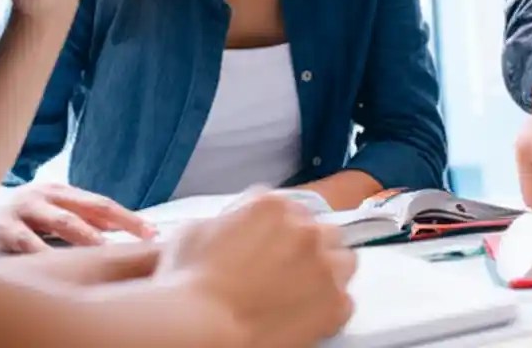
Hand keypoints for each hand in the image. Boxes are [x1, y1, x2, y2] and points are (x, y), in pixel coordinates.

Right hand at [0, 183, 157, 253]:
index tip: (152, 230)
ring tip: (104, 246)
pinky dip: (44, 252)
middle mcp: (45, 196)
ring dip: (85, 234)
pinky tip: (58, 263)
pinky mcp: (2, 229)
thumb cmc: (18, 219)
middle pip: (90, 208)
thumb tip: (121, 231)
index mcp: (60, 191)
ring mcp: (24, 210)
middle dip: (120, 221)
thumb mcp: (49, 213)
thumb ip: (80, 220)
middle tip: (142, 235)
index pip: (102, 204)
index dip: (128, 217)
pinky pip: (27, 241)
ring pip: (61, 221)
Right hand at [159, 192, 355, 346]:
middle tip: (285, 269)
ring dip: (328, 271)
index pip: (285, 207)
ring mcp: (324, 265)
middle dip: (306, 246)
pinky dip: (329, 308)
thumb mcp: (194, 231)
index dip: (275, 230)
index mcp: (271, 205)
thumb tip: (229, 228)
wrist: (200, 326)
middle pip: (320, 230)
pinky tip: (307, 317)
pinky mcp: (335, 302)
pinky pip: (345, 301)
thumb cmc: (186, 283)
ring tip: (303, 292)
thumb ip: (224, 221)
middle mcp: (305, 229)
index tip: (266, 245)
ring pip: (343, 260)